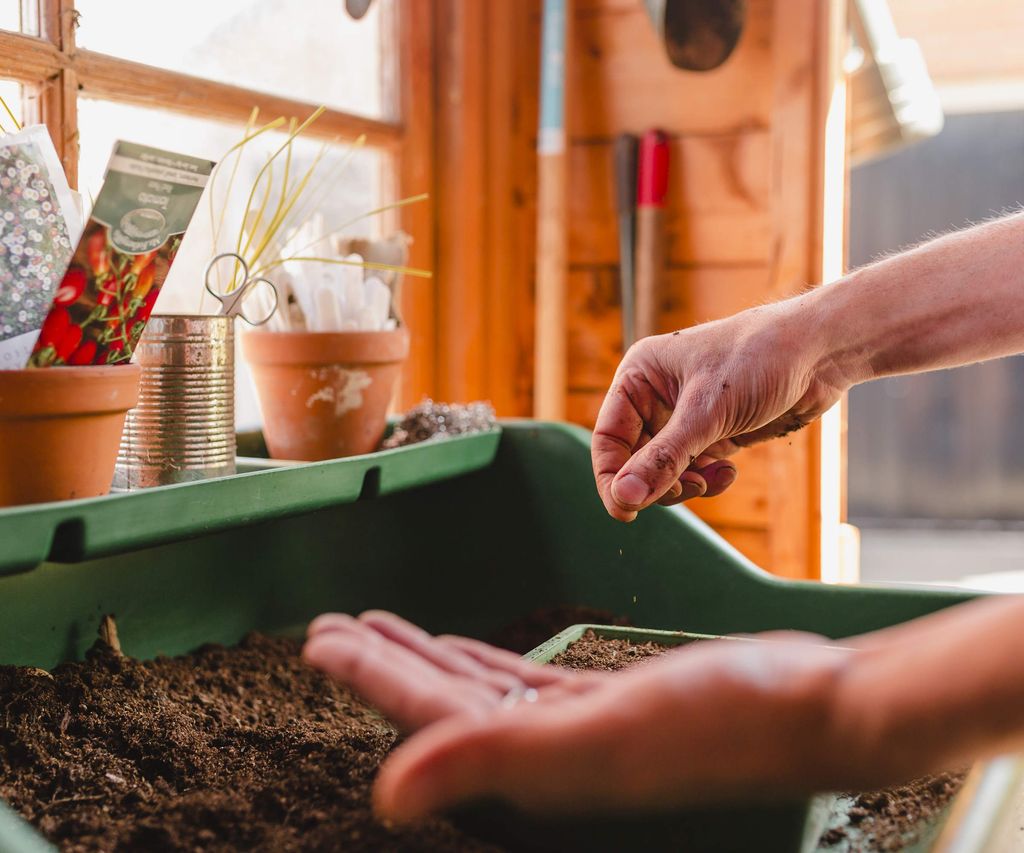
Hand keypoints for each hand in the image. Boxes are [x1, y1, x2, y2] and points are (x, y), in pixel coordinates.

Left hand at [303, 611, 850, 820]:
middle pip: (438, 699)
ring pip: (475, 686)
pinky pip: (523, 680)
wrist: (812, 707)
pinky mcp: (605, 705)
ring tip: (381, 625)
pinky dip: (484, 658)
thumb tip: (386, 795)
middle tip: (329, 624)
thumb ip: (490, 760)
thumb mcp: (599, 738)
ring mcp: (574, 729)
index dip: (367, 675)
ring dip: (423, 653)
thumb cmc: (720, 724)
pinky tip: (464, 642)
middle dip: (381, 660)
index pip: (426, 712)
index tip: (319, 637)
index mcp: (529, 763)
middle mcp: (542, 753)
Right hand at [592, 300, 846, 520]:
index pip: (608, 437)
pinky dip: (708, 480)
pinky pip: (695, 470)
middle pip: (634, 459)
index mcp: (640, 376)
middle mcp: (657, 396)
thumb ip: (663, 459)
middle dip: (657, 482)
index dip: (612, 477)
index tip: (624, 512)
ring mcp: (686, 417)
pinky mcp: (714, 432)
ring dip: (684, 484)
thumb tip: (624, 499)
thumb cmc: (759, 358)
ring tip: (710, 480)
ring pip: (665, 470)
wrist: (820, 351)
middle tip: (685, 491)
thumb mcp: (706, 413)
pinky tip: (729, 472)